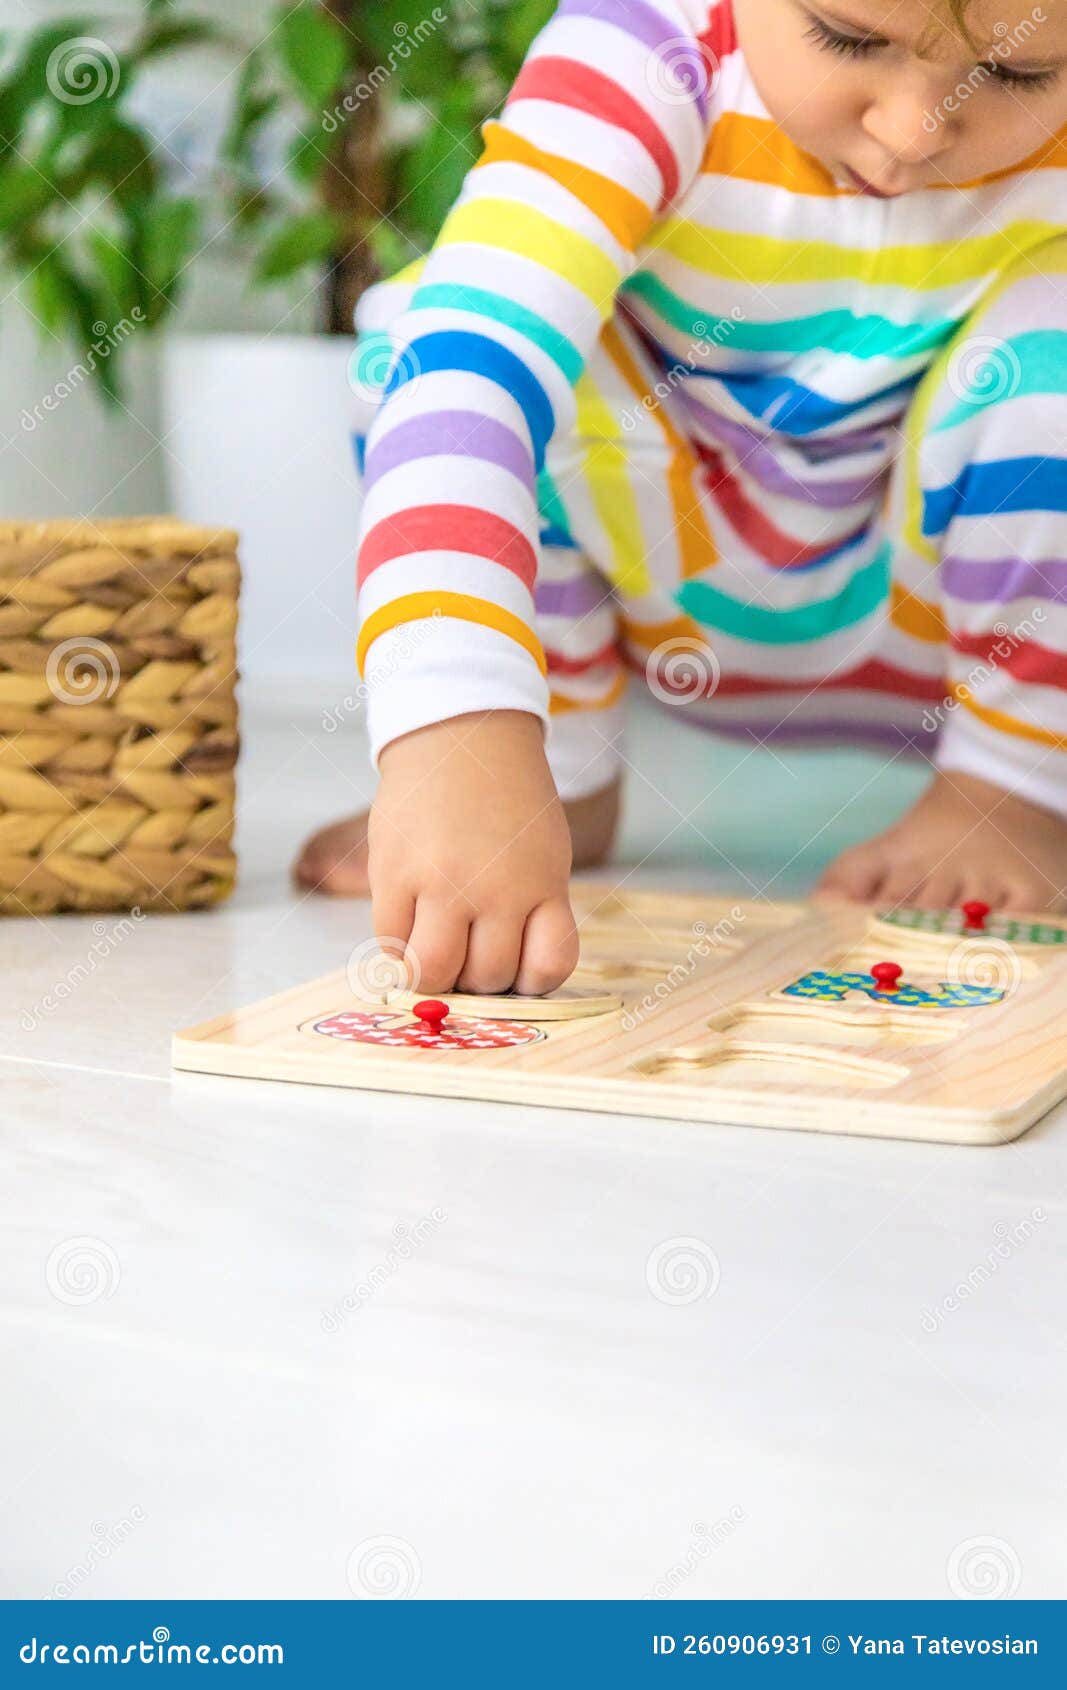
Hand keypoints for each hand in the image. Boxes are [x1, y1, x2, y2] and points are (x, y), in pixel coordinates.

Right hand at [368, 711, 578, 994]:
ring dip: (434, 972)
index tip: (516, 968)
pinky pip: (391, 944)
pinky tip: (409, 921)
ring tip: (435, 946)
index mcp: (544, 883)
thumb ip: (533, 910)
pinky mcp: (392, 872)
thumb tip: (503, 976)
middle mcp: (496, 888)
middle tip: (468, 952)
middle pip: (486, 977)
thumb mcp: (544, 852)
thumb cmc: (507, 800)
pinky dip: (399, 946)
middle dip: (476, 977)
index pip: (549, 966)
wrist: (460, 736)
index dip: (531, 981)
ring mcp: (441, 882)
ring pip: (433, 973)